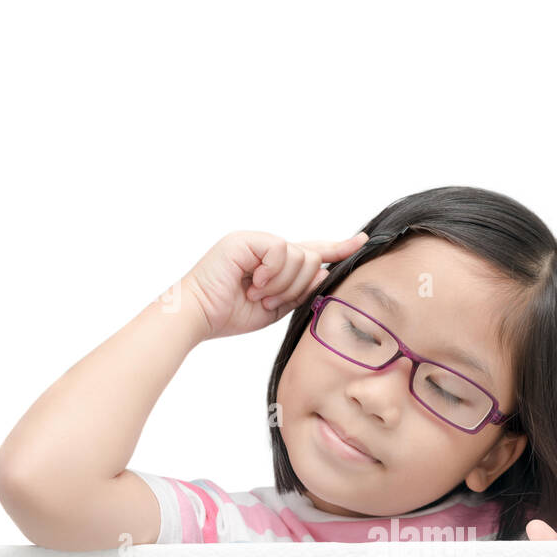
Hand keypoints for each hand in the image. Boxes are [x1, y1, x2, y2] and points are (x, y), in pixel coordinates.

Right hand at [176, 230, 368, 340]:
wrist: (197, 316)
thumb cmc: (227, 314)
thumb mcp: (275, 307)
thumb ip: (300, 291)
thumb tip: (325, 274)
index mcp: (272, 263)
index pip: (311, 251)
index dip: (337, 248)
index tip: (360, 241)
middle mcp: (265, 247)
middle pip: (311, 258)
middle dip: (296, 286)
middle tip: (266, 299)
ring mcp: (255, 241)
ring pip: (299, 256)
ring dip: (282, 283)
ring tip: (256, 294)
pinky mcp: (246, 240)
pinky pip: (281, 250)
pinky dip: (271, 272)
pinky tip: (253, 283)